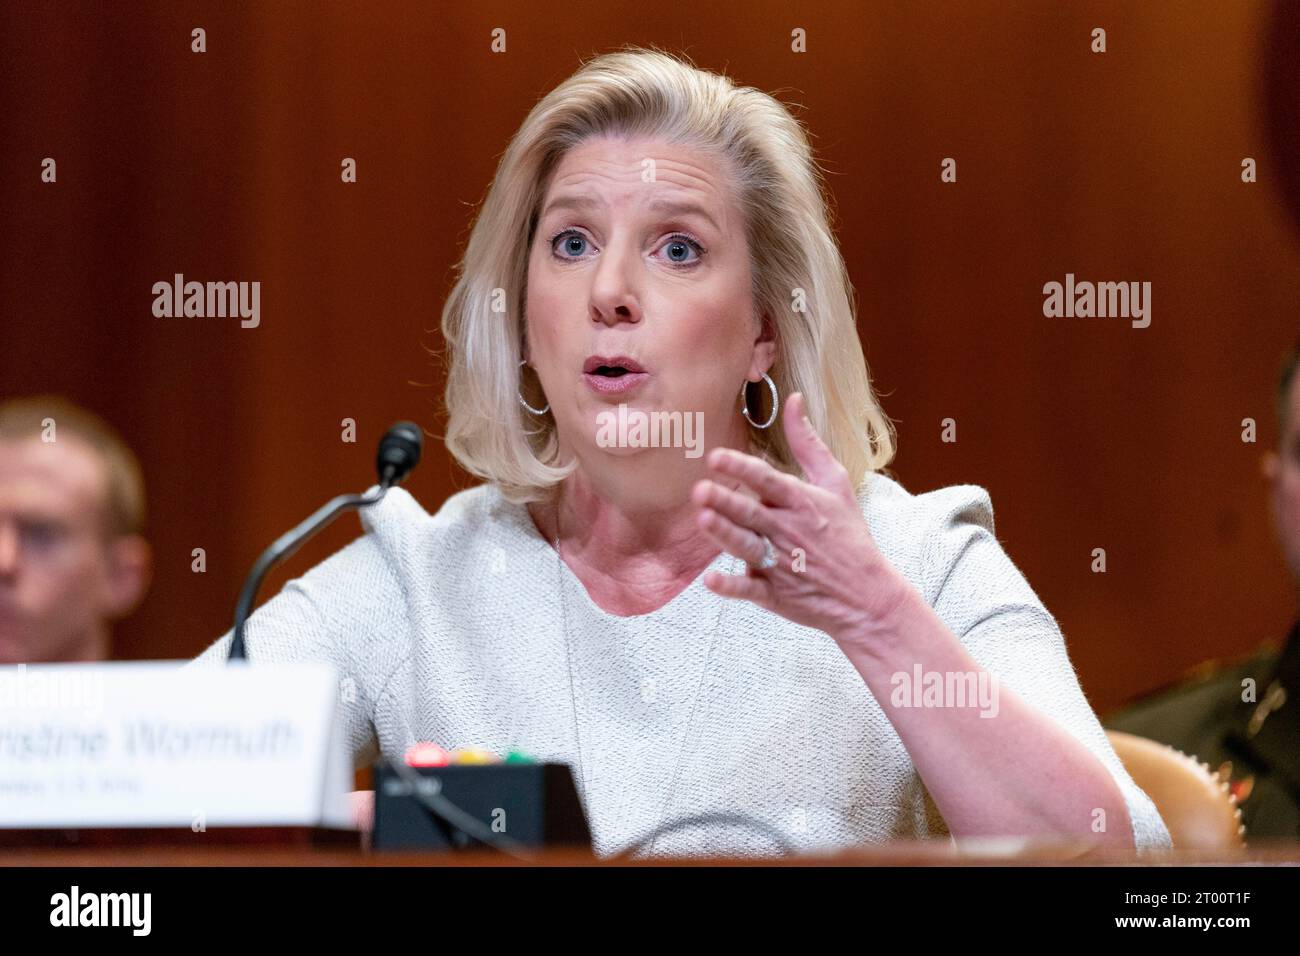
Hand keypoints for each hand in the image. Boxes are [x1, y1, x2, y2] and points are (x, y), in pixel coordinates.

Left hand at [691, 392, 910, 644]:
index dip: (741, 468)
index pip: (767, 481)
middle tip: (699, 490)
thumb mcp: (836, 484)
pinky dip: (731, 587)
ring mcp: (781, 564)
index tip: (715, 457)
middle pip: (752, 513)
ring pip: (747, 547)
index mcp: (801, 502)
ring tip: (702, 520)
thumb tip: (793, 400)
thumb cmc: (848, 534)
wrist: (867, 595)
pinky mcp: (776, 595)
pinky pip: (750, 590)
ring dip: (725, 534)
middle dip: (726, 501)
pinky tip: (711, 581)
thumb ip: (808, 444)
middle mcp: (788, 531)